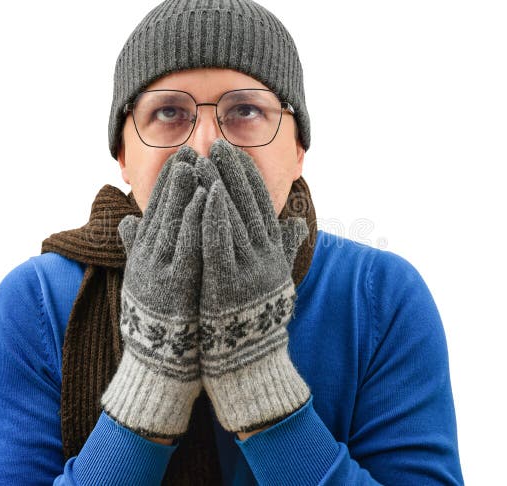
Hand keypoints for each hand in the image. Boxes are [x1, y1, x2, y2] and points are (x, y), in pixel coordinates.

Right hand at [100, 145, 206, 438]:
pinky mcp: (173, 283)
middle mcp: (147, 259)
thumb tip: (126, 221)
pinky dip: (194, 217)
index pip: (155, 212)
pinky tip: (204, 195)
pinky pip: (186, 242)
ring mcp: (158, 270)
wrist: (159, 365)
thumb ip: (139, 247)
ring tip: (194, 161)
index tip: (180, 159)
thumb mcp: (145, 279)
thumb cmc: (159, 323)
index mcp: (143, 256)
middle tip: (187, 150)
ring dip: (183, 189)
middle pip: (161, 210)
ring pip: (171, 220)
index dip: (167, 184)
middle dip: (174, 179)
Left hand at [195, 138, 309, 432]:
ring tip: (206, 157)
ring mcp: (249, 270)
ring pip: (234, 218)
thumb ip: (284, 248)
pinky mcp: (229, 284)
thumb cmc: (257, 321)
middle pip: (248, 205)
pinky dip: (215, 215)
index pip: (261, 205)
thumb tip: (299, 223)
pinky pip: (222, 242)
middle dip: (233, 172)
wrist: (249, 364)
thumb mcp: (275, 280)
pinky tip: (206, 192)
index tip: (234, 152)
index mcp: (272, 254)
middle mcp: (265, 258)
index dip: (247, 177)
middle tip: (217, 143)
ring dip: (221, 185)